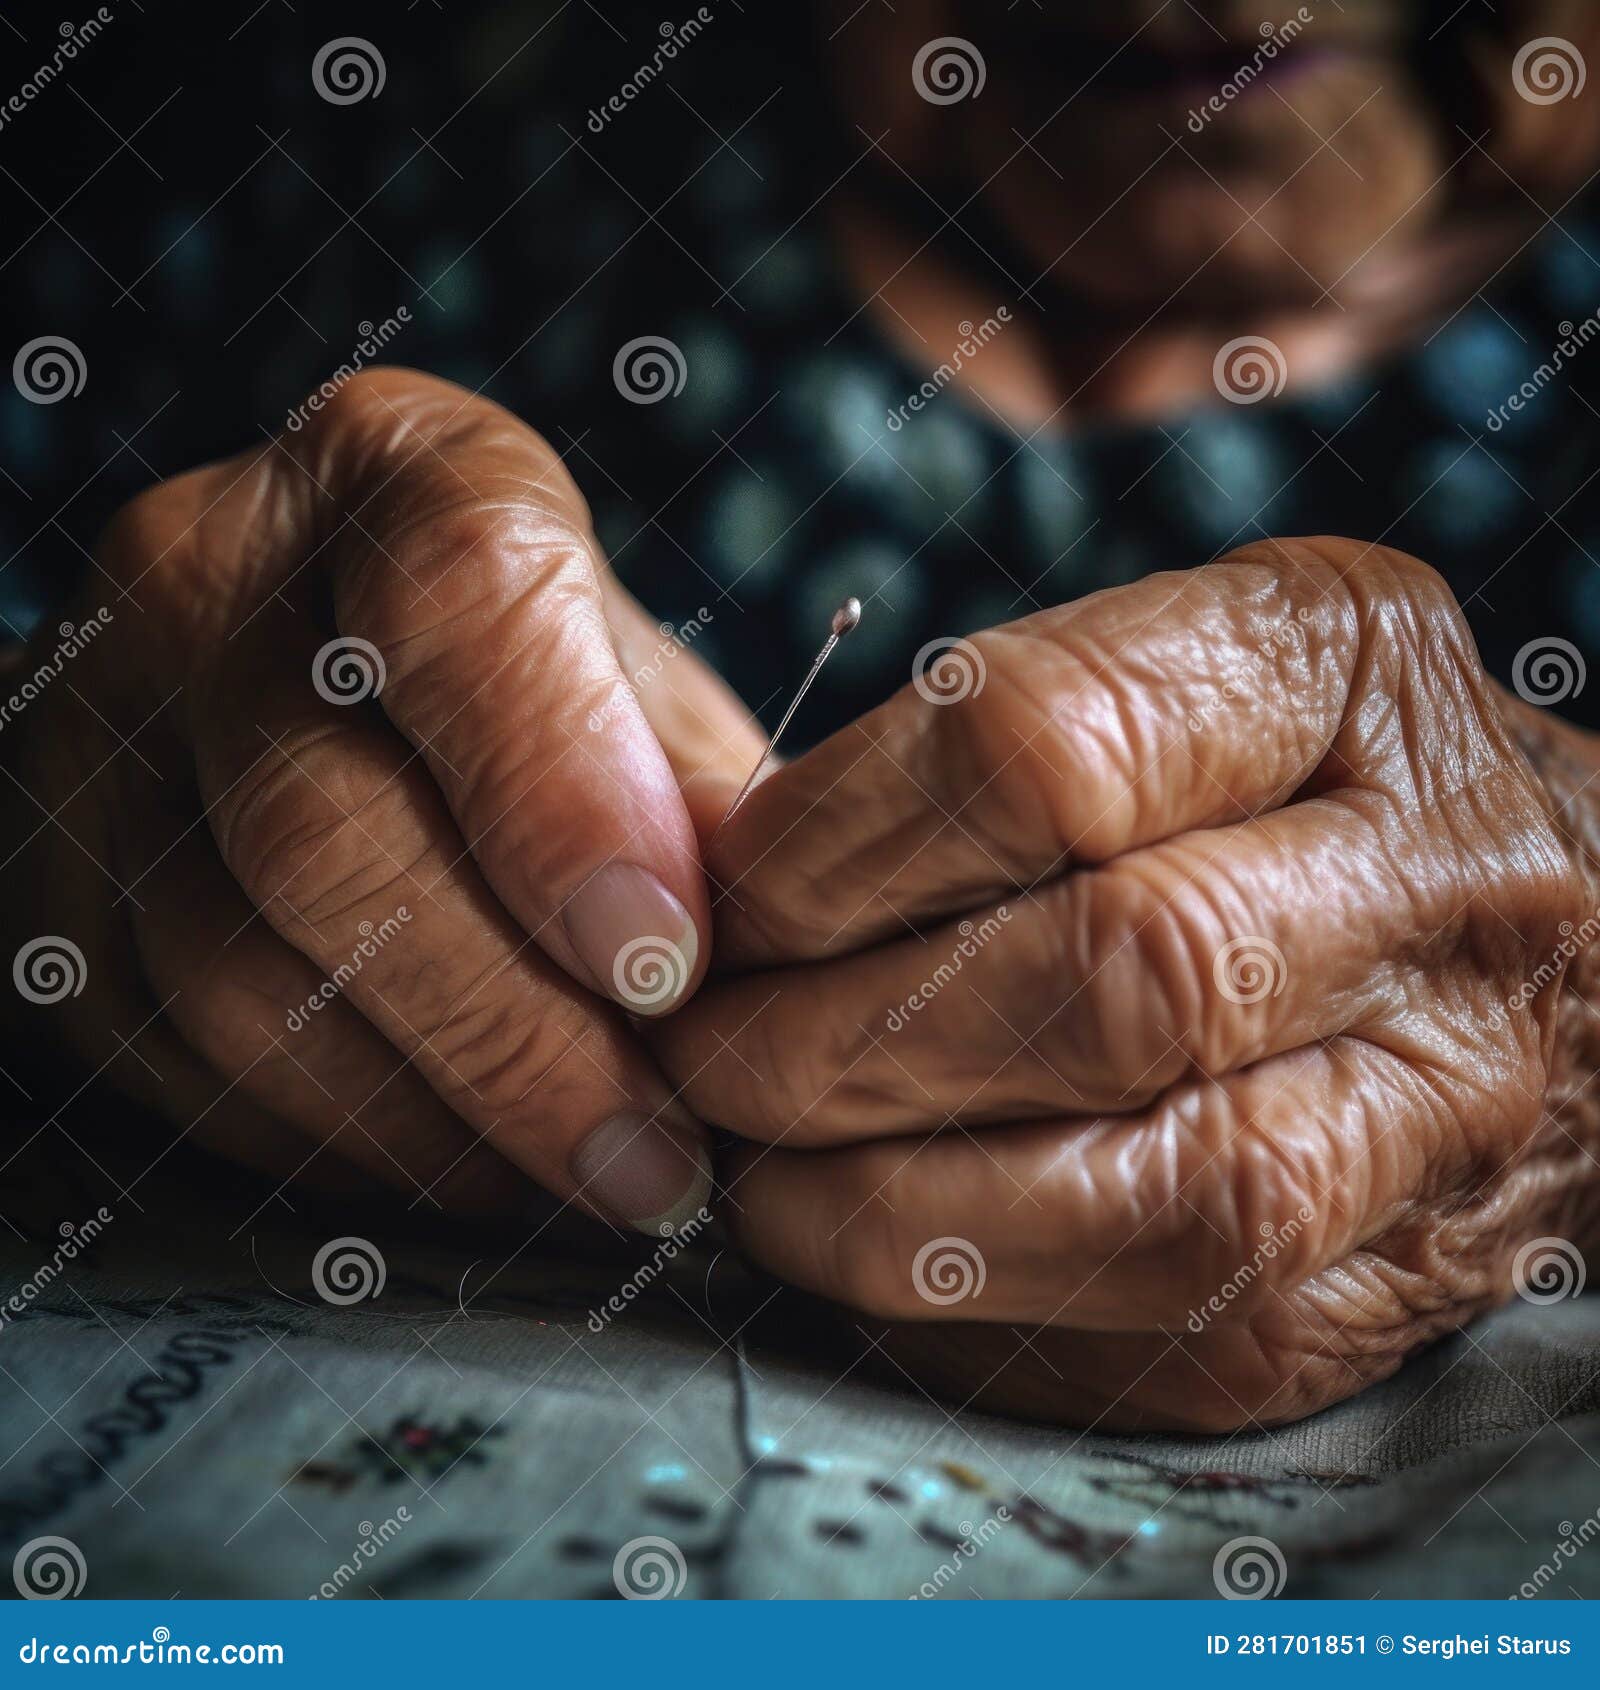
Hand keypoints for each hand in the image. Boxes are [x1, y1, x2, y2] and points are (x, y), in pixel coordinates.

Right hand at [0, 369, 758, 1232]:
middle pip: (324, 828)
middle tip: (654, 1160)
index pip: (462, 596)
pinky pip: (181, 1066)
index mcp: (395, 473)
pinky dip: (345, 1143)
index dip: (564, 795)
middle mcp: (208, 577)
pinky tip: (462, 1159)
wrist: (294, 689)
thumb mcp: (637, 689)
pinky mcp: (53, 896)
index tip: (665, 966)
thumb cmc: (530, 690)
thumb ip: (696, 799)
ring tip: (584, 1174)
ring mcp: (98, 735)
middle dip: (513, 1032)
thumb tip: (768, 972)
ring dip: (436, 1117)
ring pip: (237, 975)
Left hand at [652, 537, 1599, 1428]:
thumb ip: (985, 751)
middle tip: (707, 1058)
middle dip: (840, 1042)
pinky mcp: (1406, 1274)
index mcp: (1342, 665)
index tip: (724, 908)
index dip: (835, 847)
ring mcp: (1446, 1094)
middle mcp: (1431, 874)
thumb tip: (732, 881)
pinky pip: (1179, 1327)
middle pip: (1106, 977)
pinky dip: (984, 1309)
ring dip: (894, 1205)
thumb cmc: (1294, 788)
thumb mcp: (1177, 680)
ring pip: (1161, 1190)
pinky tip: (881, 1256)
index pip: (1047, 747)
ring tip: (761, 1176)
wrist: (1552, 948)